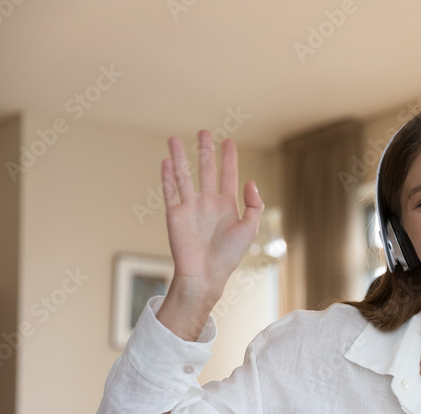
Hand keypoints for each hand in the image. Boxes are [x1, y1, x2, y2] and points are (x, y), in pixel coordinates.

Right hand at [156, 130, 263, 339]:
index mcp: (226, 206)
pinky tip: (166, 161)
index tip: (228, 141)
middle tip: (204, 131)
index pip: (227, 175)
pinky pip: (170, 191)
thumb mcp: (249, 229)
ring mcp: (190, 207)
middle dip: (204, 151)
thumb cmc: (229, 256)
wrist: (205, 274)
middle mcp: (207, 203)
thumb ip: (254, 205)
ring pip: (184, 176)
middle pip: (205, 170)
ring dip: (179, 157)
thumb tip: (250, 181)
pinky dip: (167, 176)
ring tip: (174, 139)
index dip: (228, 158)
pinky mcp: (174, 214)